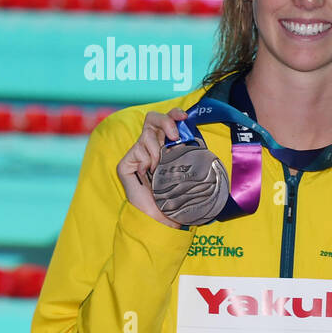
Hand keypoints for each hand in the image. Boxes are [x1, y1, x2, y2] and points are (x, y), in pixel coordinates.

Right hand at [116, 108, 188, 228]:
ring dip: (157, 148)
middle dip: (166, 121)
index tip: (184, 117)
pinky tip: (150, 171)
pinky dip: (147, 159)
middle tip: (174, 135)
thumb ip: (190, 158)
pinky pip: (138, 151)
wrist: (158, 217)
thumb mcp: (186, 174)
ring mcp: (138, 153)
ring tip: (161, 166)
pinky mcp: (127, 162)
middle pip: (153, 119)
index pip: (167, 122)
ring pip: (147, 134)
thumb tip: (204, 147)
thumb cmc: (174, 197)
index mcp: (165, 146)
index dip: (174, 115)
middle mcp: (150, 146)